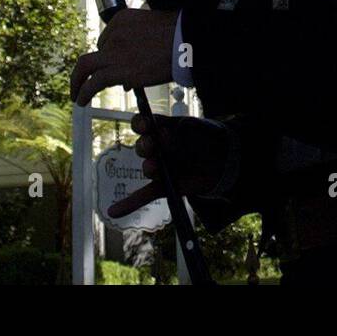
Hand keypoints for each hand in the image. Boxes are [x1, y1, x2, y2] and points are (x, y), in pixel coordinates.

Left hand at [69, 7, 176, 106]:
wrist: (187, 41)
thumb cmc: (179, 36)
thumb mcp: (153, 31)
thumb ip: (137, 48)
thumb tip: (127, 79)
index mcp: (122, 19)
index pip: (106, 40)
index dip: (107, 57)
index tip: (110, 68)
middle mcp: (114, 34)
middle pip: (95, 53)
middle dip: (87, 69)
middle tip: (82, 81)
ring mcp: (115, 52)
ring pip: (86, 66)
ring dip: (77, 82)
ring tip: (77, 95)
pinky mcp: (120, 71)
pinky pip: (95, 82)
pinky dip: (84, 92)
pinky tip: (82, 100)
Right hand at [107, 113, 231, 218]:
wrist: (221, 159)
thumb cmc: (206, 138)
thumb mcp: (197, 129)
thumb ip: (181, 132)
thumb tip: (164, 133)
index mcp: (161, 128)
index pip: (143, 124)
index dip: (141, 123)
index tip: (146, 124)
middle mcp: (156, 148)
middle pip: (143, 147)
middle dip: (147, 145)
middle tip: (155, 144)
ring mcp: (159, 168)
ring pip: (148, 168)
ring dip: (150, 168)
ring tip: (155, 168)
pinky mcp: (163, 186)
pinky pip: (144, 195)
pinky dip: (129, 204)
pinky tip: (115, 211)